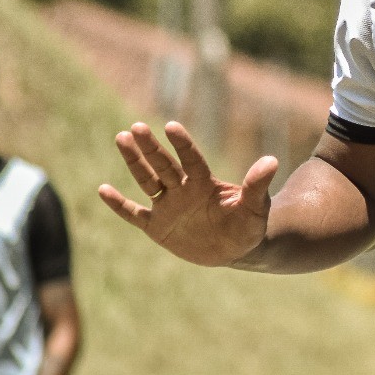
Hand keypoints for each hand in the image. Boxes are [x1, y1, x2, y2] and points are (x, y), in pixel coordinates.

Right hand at [99, 122, 278, 266]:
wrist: (236, 248)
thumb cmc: (248, 224)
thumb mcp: (256, 208)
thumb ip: (257, 186)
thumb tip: (272, 161)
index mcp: (205, 183)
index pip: (191, 160)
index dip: (182, 144)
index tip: (171, 126)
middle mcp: (183, 189)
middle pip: (164, 165)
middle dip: (150, 148)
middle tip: (135, 127)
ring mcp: (168, 206)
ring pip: (147, 181)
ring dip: (134, 162)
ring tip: (121, 138)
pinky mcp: (158, 227)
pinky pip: (135, 214)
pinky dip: (120, 205)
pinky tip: (103, 190)